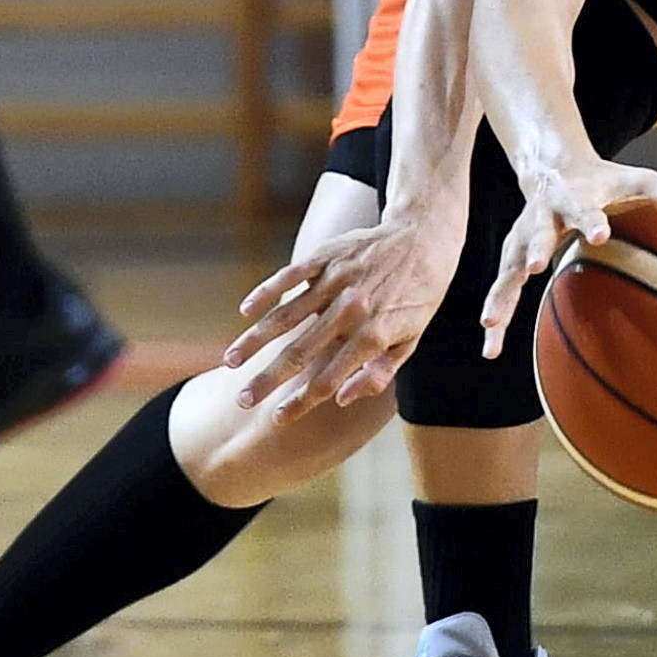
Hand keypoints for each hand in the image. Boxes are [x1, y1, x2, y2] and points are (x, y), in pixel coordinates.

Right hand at [223, 190, 470, 417]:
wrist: (424, 238)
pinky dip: (265, 293)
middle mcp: (351, 311)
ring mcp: (336, 281)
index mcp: (373, 336)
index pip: (328, 381)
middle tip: (243, 400)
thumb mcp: (410, 341)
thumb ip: (377, 374)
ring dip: (255, 340)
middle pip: (300, 353)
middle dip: (268, 380)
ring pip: (286, 316)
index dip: (301, 403)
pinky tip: (246, 312)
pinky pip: (289, 276)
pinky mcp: (326, 256)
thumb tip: (340, 399)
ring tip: (231, 362)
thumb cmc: (419, 297)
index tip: (278, 419)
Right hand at [475, 158, 656, 359]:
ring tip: (490, 322)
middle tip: (533, 267)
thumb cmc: (608, 182)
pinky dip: (496, 314)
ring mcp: (523, 237)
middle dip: (533, 248)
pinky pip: (502, 288)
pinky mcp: (513, 256)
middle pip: (537, 232)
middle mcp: (544, 216)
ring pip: (508, 266)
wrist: (554, 168)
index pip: (585, 208)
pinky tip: (489, 348)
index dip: (591, 220)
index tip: (599, 234)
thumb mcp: (642, 181)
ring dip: (500, 293)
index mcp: (576, 197)